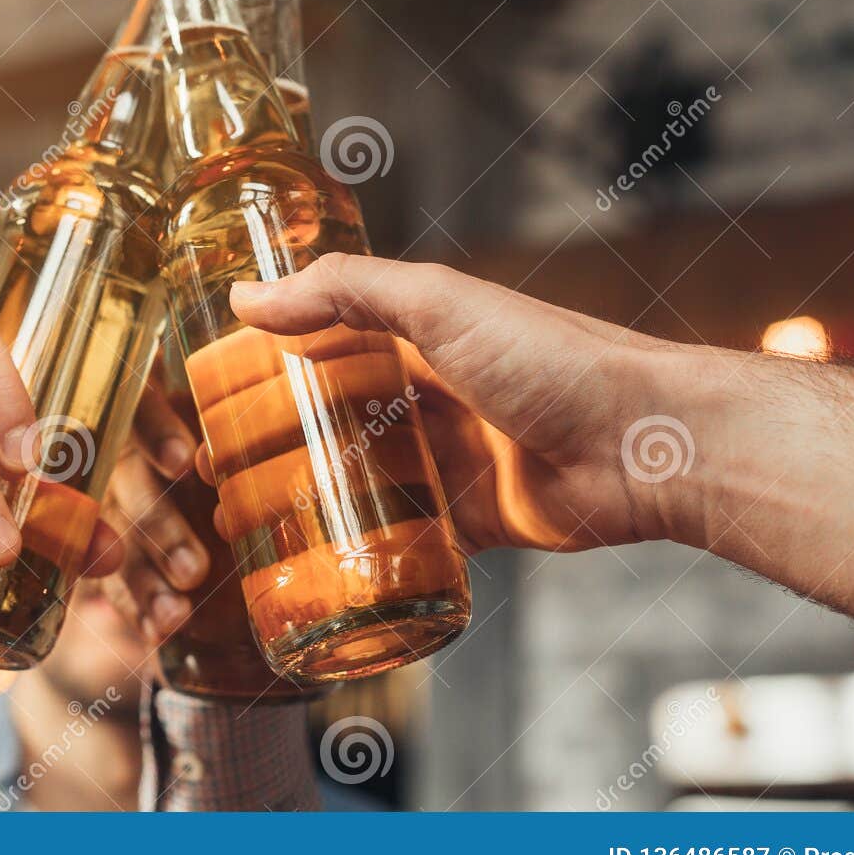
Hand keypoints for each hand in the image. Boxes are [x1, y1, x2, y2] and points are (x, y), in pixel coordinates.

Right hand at [96, 374, 209, 642]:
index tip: (185, 462)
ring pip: (116, 538)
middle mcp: (114, 446)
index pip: (139, 406)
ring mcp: (100, 496)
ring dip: (146, 580)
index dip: (157, 432)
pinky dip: (136, 608)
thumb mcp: (231, 421)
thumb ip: (233, 433)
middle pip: (127, 483)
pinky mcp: (98, 545)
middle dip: (161, 528)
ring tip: (176, 616)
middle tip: (194, 570)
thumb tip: (231, 455)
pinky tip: (156, 634)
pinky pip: (109, 579)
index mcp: (142, 403)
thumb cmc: (231, 431)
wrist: (187, 475)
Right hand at [225, 253, 687, 553]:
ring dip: (314, 497)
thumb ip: (347, 291)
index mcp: (419, 332)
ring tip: (246, 521)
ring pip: (365, 479)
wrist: (644, 444)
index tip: (209, 388)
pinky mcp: (472, 520)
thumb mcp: (439, 304)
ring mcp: (450, 458)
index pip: (327, 337)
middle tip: (214, 469)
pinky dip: (368, 549)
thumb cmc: (552, 358)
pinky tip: (316, 564)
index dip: (270, 359)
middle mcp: (431, 392)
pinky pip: (408, 537)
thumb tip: (249, 295)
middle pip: (337, 414)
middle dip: (279, 438)